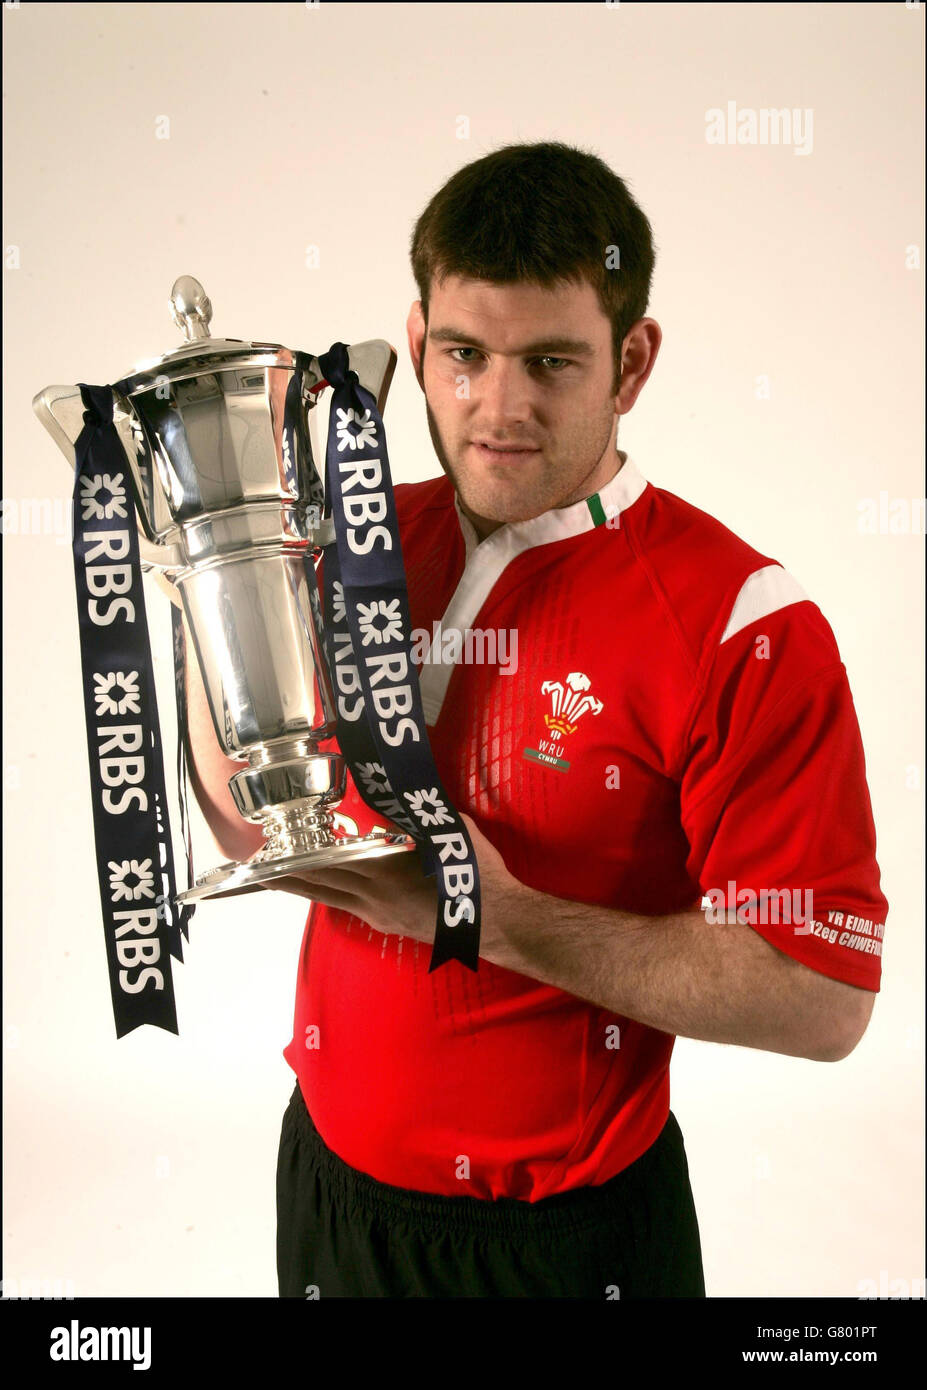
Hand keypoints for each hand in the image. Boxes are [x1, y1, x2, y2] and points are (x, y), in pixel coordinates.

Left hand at [261, 812, 529, 959]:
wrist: (497, 920)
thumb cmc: (476, 872)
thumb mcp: (446, 830)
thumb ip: (416, 815)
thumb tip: (397, 794)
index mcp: (384, 869)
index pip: (328, 859)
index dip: (295, 855)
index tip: (268, 847)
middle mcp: (373, 895)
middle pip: (318, 881)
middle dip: (284, 872)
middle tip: (252, 865)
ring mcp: (378, 913)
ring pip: (327, 896)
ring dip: (297, 886)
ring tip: (267, 878)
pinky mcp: (386, 923)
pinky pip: (346, 905)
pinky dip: (325, 893)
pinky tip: (317, 888)